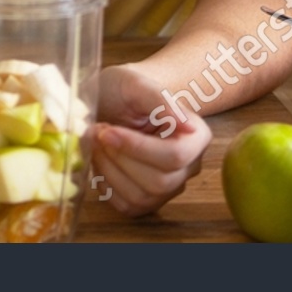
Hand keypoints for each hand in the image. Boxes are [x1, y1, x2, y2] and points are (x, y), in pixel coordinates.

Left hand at [90, 63, 210, 216]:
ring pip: (142, 197)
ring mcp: (169, 187)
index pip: (175, 156)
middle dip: (120, 158)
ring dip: (109, 171)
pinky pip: (127, 207)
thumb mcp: (138, 84)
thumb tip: (188, 127)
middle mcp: (188, 166)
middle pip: (159, 182)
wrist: (110, 101)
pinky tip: (99, 160)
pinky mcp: (147, 200)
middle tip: (97, 134)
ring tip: (95, 143)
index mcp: (196, 136)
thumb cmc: (124, 90)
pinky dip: (106, 186)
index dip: (137, 148)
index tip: (107, 131)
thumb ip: (161, 101)